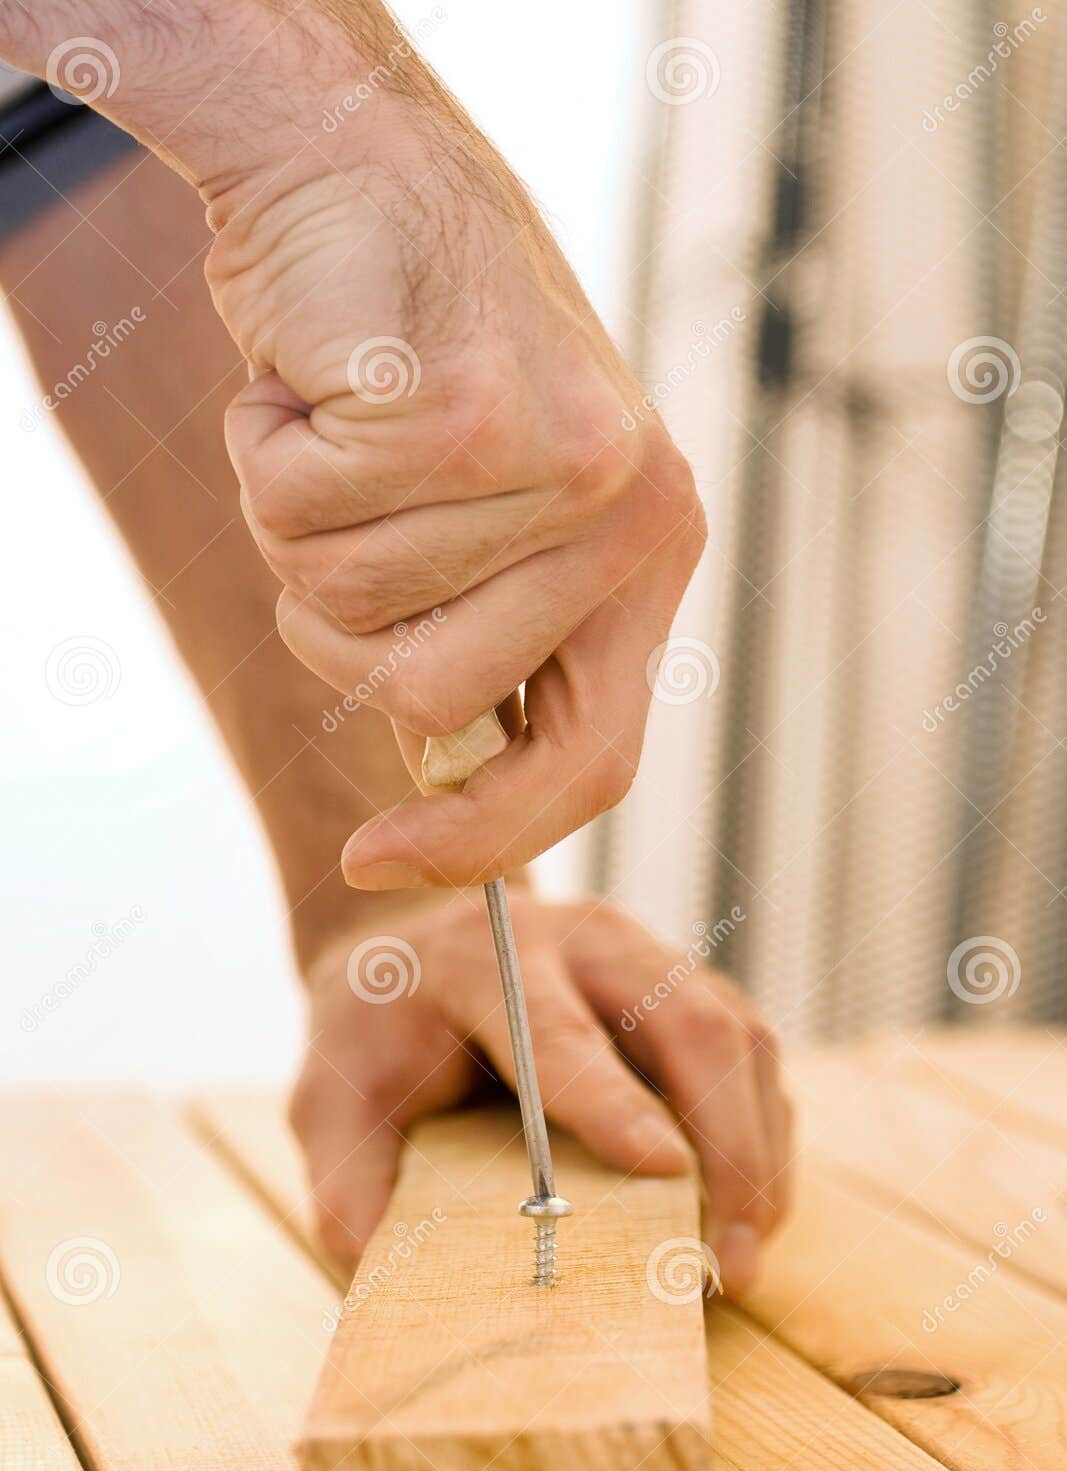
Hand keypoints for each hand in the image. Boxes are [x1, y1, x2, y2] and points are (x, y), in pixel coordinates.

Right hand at [203, 64, 705, 887]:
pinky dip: (264, 451)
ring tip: (340, 423)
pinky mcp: (462, 411)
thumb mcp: (484, 519)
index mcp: (648, 554)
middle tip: (339, 509)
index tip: (377, 862)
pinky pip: (296, 515)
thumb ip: (488, 643)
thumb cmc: (416, 357)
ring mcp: (556, 462)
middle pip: (434, 701)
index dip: (481, 838)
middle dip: (341, 624)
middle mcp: (629, 512)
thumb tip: (445, 788)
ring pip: (352, 608)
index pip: (592, 761)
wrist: (366, 166)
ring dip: (297, 527)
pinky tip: (313, 374)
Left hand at [291, 891, 791, 1295]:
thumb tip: (378, 1264)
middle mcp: (583, 940)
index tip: (664, 1171)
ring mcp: (647, 956)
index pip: (556, 1030)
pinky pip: (751, 1054)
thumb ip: (345, 1178)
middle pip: (688, 1023)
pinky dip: (762, 1136)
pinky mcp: (688, 988)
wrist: (414, 952)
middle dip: (725, 1144)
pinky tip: (749, 1213)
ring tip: (744, 1256)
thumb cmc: (377, 1034)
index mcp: (484, 958)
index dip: (611, 1101)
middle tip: (729, 1258)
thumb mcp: (330, 1100)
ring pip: (738, 1037)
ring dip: (757, 1150)